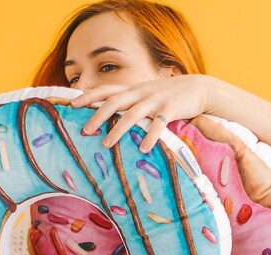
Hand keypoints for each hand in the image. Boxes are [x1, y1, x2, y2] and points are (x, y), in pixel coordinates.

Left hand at [70, 74, 217, 153]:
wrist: (198, 88)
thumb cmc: (168, 95)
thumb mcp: (146, 95)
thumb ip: (129, 102)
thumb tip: (107, 114)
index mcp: (133, 89)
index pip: (107, 90)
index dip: (89, 95)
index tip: (72, 103)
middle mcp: (141, 93)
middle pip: (115, 102)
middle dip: (98, 116)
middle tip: (84, 131)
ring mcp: (156, 100)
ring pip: (133, 114)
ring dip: (118, 130)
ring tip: (106, 144)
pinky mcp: (171, 108)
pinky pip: (159, 124)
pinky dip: (151, 137)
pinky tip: (143, 149)